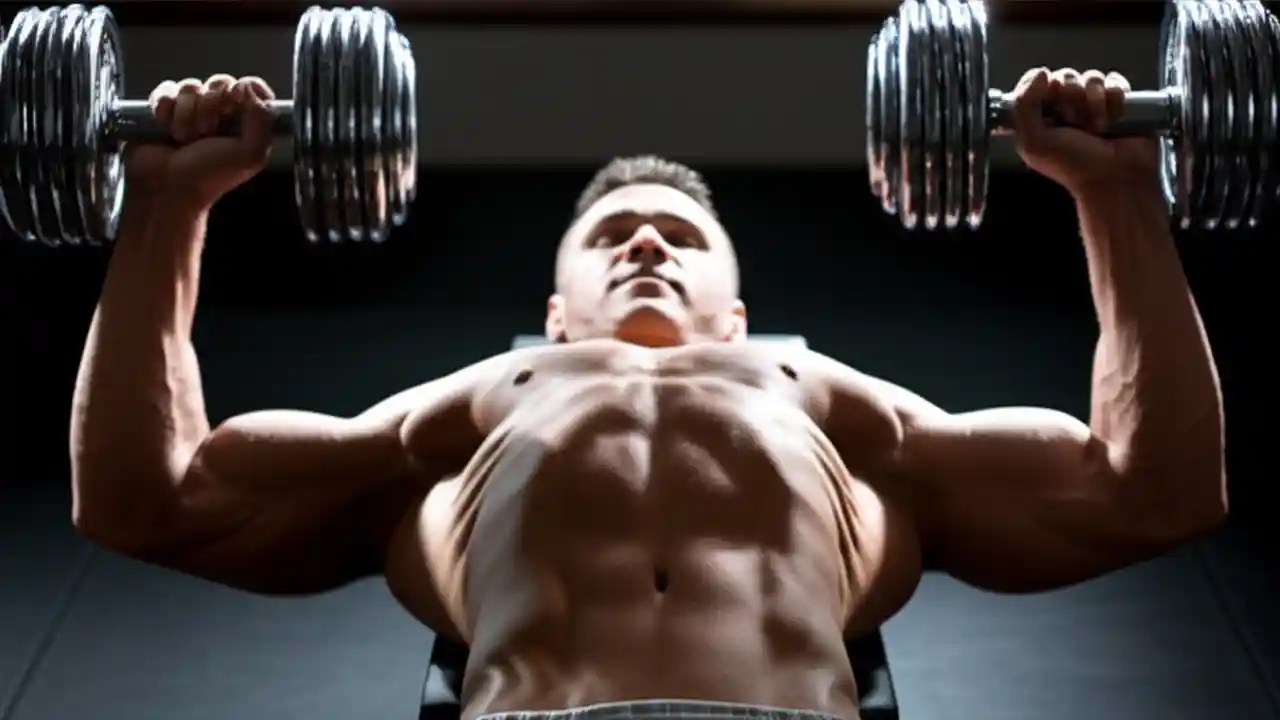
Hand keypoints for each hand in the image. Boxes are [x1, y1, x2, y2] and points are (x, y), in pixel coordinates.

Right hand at [125, 74, 275, 206]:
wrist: (167, 188)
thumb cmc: (209, 176)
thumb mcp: (249, 155)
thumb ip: (262, 120)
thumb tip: (250, 85)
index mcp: (246, 122)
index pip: (252, 86)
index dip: (243, 90)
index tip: (234, 102)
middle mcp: (221, 113)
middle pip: (220, 82)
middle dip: (210, 106)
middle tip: (205, 133)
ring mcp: (192, 110)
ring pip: (191, 86)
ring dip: (186, 114)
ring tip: (184, 139)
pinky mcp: (165, 110)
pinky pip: (165, 91)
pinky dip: (165, 109)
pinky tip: (166, 129)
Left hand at [1010, 67, 1160, 198]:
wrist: (1116, 178)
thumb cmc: (1073, 166)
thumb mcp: (1034, 141)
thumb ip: (1023, 106)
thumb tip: (1040, 72)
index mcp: (1040, 116)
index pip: (1038, 81)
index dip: (1046, 91)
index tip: (1052, 110)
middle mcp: (1065, 107)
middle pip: (1066, 76)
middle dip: (1072, 100)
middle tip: (1076, 125)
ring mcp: (1092, 103)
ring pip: (1091, 77)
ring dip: (1094, 103)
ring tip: (1097, 128)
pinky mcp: (1118, 102)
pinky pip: (1115, 82)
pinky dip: (1115, 99)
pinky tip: (1114, 120)